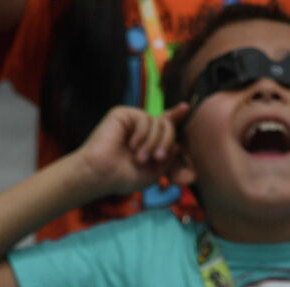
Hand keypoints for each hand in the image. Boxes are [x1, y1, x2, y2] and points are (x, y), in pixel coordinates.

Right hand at [69, 104, 184, 199]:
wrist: (102, 174)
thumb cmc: (126, 176)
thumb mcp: (156, 171)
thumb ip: (169, 157)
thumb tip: (179, 144)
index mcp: (150, 141)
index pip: (166, 126)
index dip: (176, 116)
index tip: (186, 108)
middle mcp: (143, 129)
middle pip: (168, 126)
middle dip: (167, 143)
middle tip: (158, 159)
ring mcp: (133, 120)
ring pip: (160, 123)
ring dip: (154, 143)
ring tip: (140, 158)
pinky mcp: (123, 113)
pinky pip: (145, 119)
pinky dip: (143, 135)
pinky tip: (131, 145)